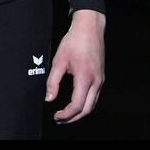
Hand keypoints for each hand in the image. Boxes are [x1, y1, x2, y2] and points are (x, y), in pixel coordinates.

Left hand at [46, 9, 104, 123]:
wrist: (89, 29)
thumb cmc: (74, 42)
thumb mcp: (58, 61)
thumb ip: (53, 81)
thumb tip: (48, 98)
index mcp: (85, 79)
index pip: (77, 105)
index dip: (66, 114)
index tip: (56, 116)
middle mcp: (96, 82)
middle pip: (88, 109)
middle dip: (73, 118)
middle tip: (60, 119)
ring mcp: (100, 80)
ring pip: (93, 104)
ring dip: (80, 112)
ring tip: (66, 114)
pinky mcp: (100, 77)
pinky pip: (95, 96)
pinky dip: (85, 104)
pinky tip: (76, 103)